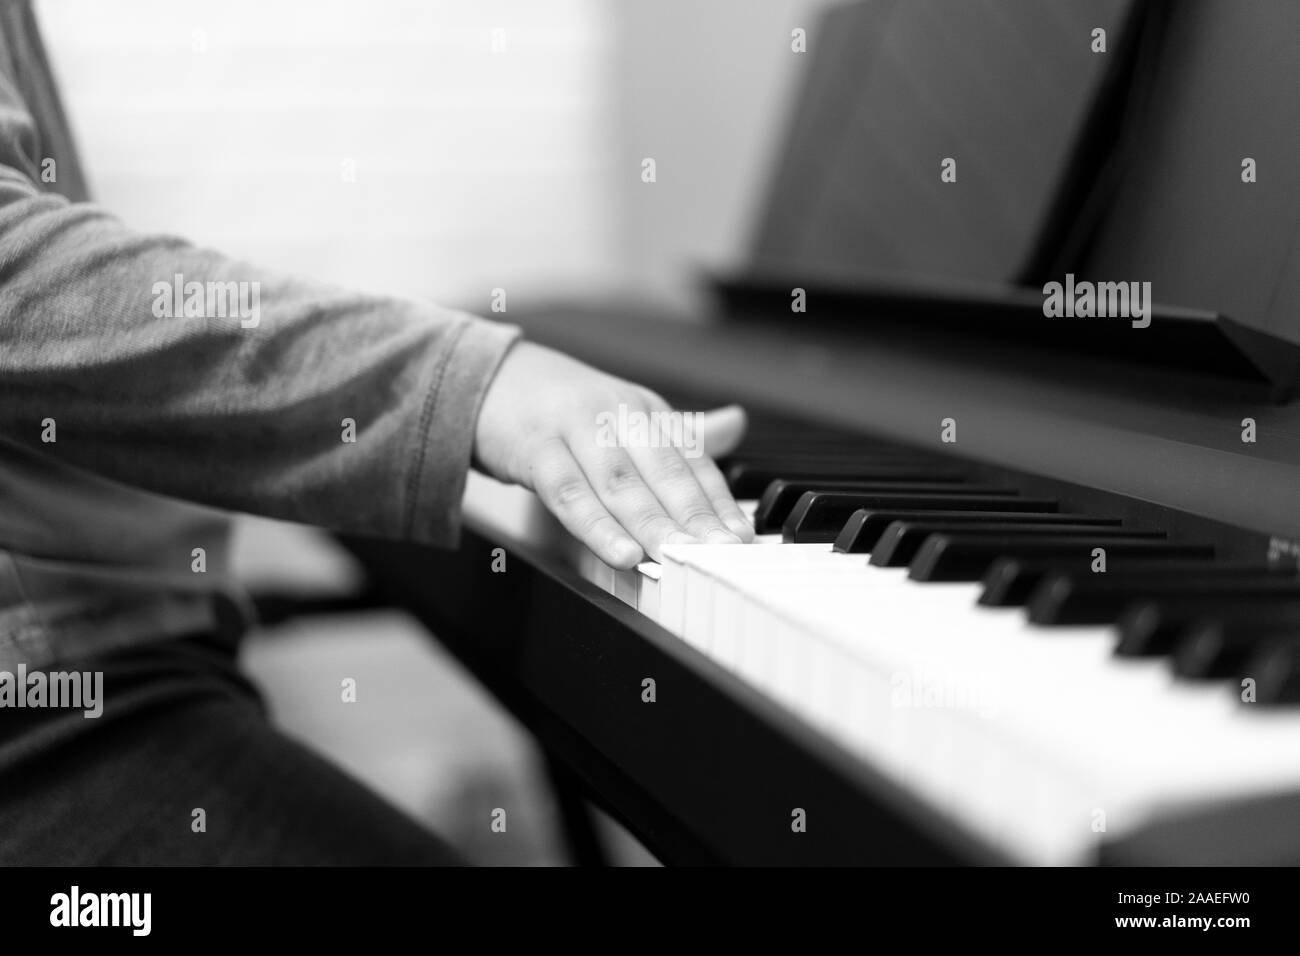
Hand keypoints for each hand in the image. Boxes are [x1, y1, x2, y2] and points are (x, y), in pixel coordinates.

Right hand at [473, 341, 753, 567]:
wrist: (491, 378)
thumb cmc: (564, 408)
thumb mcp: (626, 415)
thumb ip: (679, 432)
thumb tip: (737, 423)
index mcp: (646, 411)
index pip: (693, 461)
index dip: (719, 502)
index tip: (742, 539)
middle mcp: (618, 414)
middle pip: (665, 471)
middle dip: (695, 516)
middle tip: (720, 553)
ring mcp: (576, 429)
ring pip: (621, 483)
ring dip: (652, 523)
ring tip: (678, 558)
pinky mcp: (535, 448)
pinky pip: (569, 492)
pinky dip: (597, 525)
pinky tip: (621, 552)